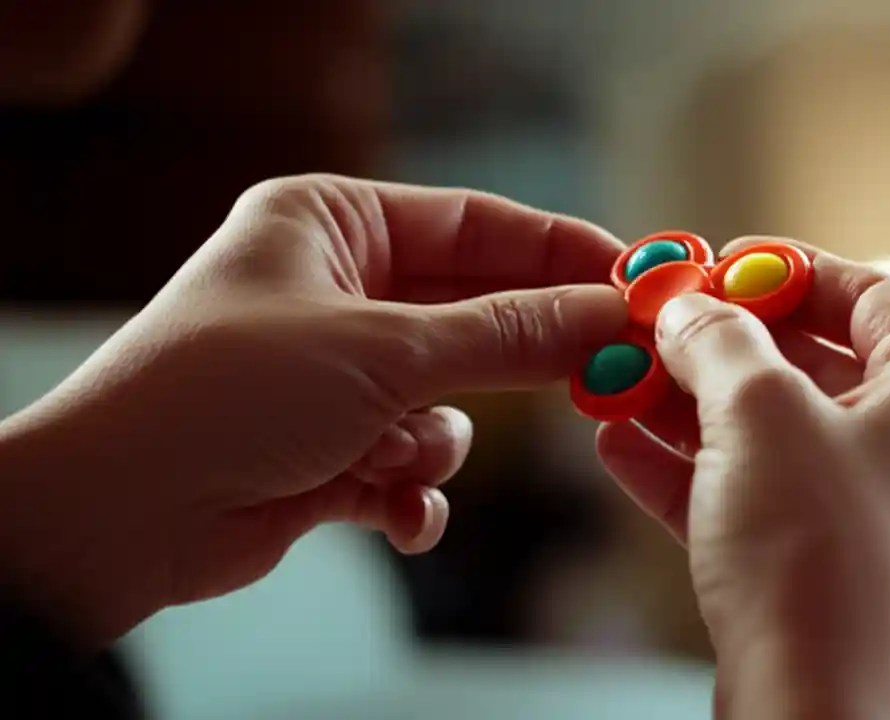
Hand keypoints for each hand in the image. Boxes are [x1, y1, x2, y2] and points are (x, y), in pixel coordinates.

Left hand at [0, 174, 626, 645]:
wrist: (117, 515)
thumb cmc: (229, 392)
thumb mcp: (387, 349)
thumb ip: (509, 333)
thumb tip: (610, 313)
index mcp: (332, 223)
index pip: (477, 224)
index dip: (559, 252)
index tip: (632, 281)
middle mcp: (335, 290)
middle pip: (471, 315)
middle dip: (520, 357)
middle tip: (604, 372)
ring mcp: (332, 372)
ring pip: (448, 402)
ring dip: (433, 440)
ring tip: (394, 455)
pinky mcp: (327, 447)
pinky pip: (409, 462)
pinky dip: (408, 492)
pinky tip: (393, 512)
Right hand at [597, 238, 889, 718]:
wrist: (816, 719)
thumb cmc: (816, 558)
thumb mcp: (756, 415)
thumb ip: (717, 340)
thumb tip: (685, 306)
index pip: (873, 293)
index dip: (784, 268)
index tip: (716, 262)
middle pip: (821, 366)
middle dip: (721, 347)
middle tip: (656, 325)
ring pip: (785, 437)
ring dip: (695, 409)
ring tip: (619, 383)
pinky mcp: (848, 573)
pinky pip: (772, 498)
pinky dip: (702, 471)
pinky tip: (621, 450)